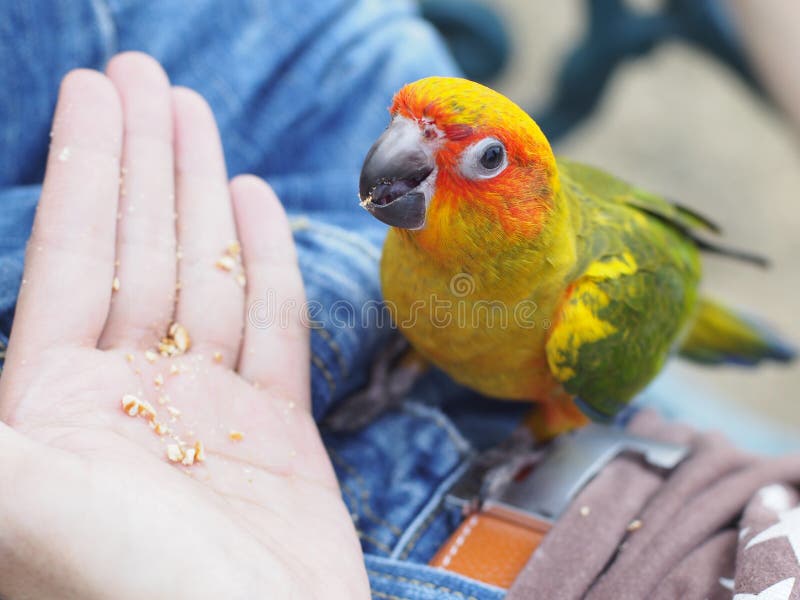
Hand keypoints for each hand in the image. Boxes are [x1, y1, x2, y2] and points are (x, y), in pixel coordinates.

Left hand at [0, 53, 367, 599]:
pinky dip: (263, 264)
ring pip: (202, 276)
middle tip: (149, 76)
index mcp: (60, 403)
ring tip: (196, 118)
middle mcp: (130, 394)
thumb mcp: (28, 507)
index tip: (97, 93)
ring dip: (198, 194)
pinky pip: (270, 328)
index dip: (87, 171)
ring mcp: (208, 408)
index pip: (74, 257)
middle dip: (142, 161)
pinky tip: (251, 204)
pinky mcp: (275, 430)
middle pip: (139, 249)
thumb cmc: (142, 597)